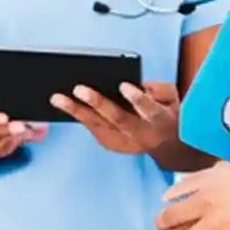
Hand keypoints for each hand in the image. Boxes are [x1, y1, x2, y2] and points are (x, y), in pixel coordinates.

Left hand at [50, 81, 177, 154]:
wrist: (166, 144)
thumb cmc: (166, 112)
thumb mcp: (172, 98)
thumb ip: (159, 89)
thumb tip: (138, 85)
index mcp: (159, 121)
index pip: (149, 110)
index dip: (137, 99)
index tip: (124, 85)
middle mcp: (140, 135)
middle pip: (118, 119)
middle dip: (98, 103)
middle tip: (79, 89)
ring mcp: (124, 143)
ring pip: (98, 126)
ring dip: (76, 111)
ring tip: (58, 98)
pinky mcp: (111, 144)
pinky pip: (92, 128)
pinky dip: (78, 115)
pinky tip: (63, 104)